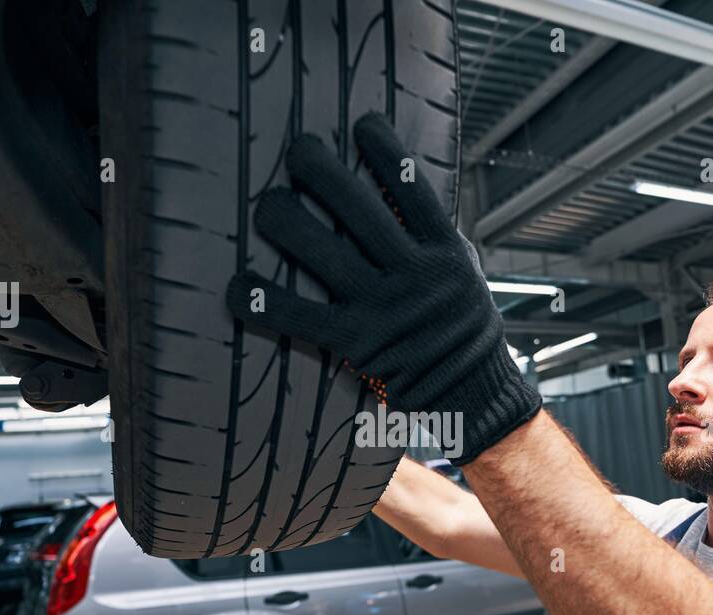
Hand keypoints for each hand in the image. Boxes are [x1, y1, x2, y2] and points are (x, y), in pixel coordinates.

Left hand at [225, 111, 540, 464]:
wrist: (474, 394)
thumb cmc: (462, 326)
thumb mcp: (465, 273)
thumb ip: (433, 234)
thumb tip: (401, 185)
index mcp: (445, 252)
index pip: (413, 188)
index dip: (386, 151)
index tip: (361, 123)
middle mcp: (416, 275)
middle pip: (359, 210)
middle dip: (322, 173)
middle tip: (296, 150)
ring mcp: (385, 309)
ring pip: (324, 254)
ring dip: (288, 223)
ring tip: (265, 206)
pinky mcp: (358, 343)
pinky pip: (303, 317)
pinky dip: (266, 302)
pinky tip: (238, 286)